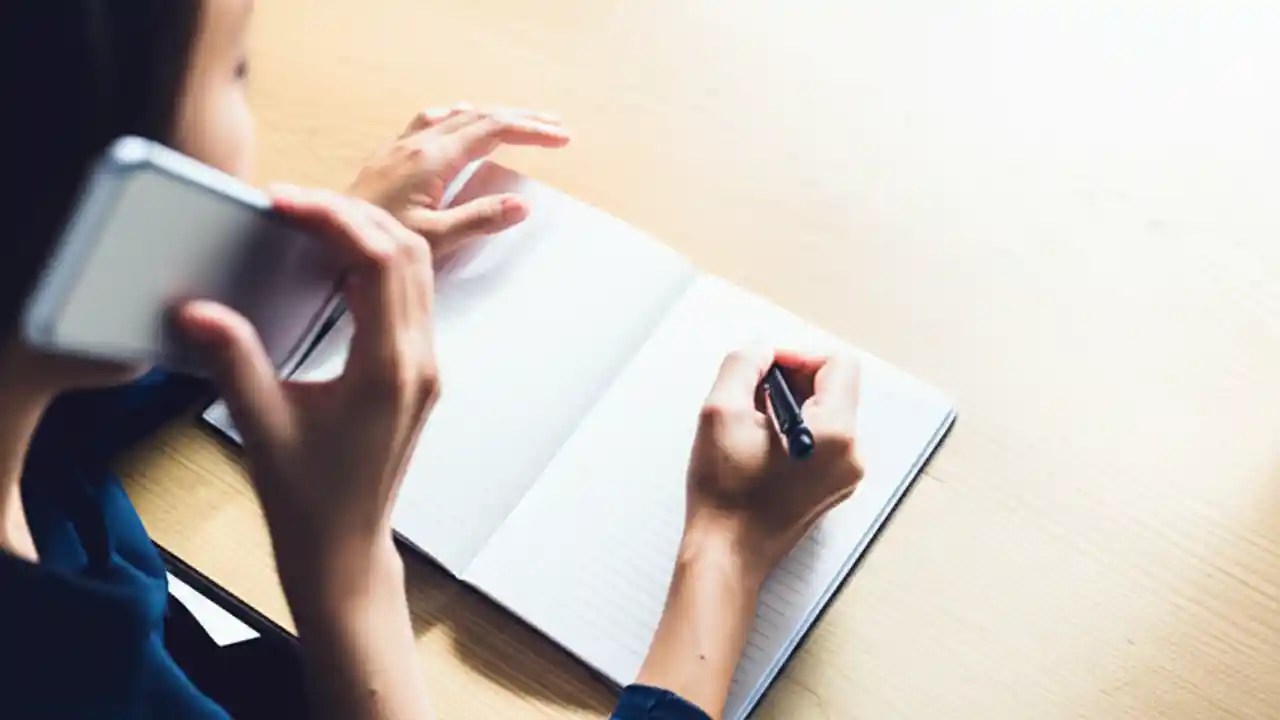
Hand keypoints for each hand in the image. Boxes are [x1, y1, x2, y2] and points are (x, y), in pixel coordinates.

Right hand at [175, 185, 438, 590]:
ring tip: (309, 220)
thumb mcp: (263, 428)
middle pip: (407, 255)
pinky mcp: (417, 375)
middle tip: (292, 201)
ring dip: (370, 235)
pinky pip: (410, 299)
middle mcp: (419, 363)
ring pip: (417, 273)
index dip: (335, 220)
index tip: (285, 201)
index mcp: (388, 371)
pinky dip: (378, 266)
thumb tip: (195, 308)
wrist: (345, 550)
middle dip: (353, 215)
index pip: (379, 264)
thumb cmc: (308, 502)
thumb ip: (234, 362)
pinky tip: (333, 263)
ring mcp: (425, 368)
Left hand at [349, 103, 569, 260]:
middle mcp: (418, 145)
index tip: (562, 138)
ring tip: (519, 122)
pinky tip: (457, 120)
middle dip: (521, 120)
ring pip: (457, 117)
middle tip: (555, 127)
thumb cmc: (372, 245)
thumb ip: (479, 219)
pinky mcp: (389, 156)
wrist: (323, 238)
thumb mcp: (434, 239)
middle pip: (480, 117)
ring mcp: (401, 147)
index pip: (493, 131)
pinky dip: (460, 118)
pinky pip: (432, 122)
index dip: (531, 132)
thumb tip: (523, 205)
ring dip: (493, 116)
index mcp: (433, 159)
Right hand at [684, 349, 863, 583]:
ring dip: (788, 406)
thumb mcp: (719, 411)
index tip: (763, 368)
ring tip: (749, 423)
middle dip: (790, 381)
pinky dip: (792, 431)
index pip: (837, 363)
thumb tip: (761, 352)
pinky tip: (758, 446)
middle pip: (833, 388)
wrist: (726, 554)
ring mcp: (845, 475)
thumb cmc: (724, 494)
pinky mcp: (832, 488)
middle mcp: (852, 454)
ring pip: (824, 414)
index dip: (797, 355)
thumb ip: (743, 364)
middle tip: (749, 394)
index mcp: (835, 434)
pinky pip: (821, 441)